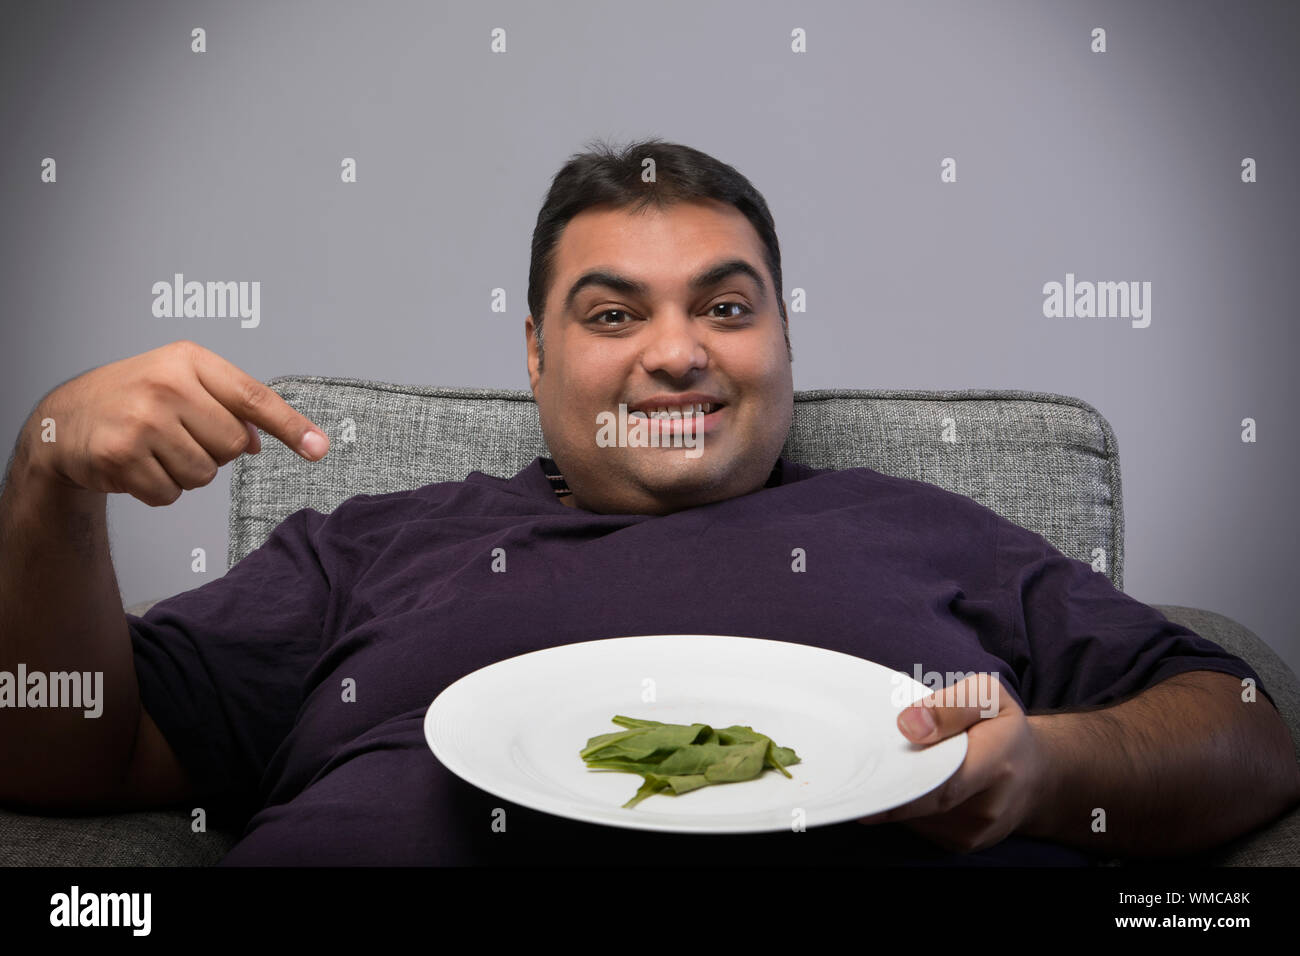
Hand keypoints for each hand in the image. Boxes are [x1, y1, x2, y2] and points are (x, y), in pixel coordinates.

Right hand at [23, 339, 328, 506]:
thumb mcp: (182, 385)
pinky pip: (171, 495)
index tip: (320, 448)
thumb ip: (228, 407)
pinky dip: (159, 490)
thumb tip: (258, 442)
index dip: (290, 425)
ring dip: (186, 473)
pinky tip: (136, 466)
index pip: (253, 396)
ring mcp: (141, 420)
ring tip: (155, 450)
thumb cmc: (135, 399)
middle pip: (233, 445)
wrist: (64, 420)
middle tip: (179, 436)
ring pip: (205, 474)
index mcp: (188, 360)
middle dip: (214, 452)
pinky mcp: (120, 455)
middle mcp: (166, 385)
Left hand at [856, 672, 1051, 852]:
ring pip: (914, 816)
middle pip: (921, 803)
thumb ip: (951, 705)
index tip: (866, 781)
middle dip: (886, 786)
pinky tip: (910, 782)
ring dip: (896, 792)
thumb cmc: (1005, 729)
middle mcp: (986, 808)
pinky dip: (907, 804)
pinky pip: (918, 825)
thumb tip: (909, 724)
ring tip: (892, 764)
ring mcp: (972, 833)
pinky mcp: (960, 844)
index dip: (900, 786)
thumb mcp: (988, 697)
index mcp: (995, 764)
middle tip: (855, 769)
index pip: (942, 783)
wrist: (1037, 776)